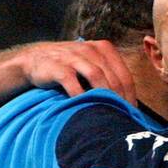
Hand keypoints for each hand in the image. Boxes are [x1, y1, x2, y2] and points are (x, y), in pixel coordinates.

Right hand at [13, 40, 136, 105]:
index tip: (131, 113)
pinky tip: (84, 108)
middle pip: (112, 77)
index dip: (130, 96)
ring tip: (108, 113)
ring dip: (104, 96)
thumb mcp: (91, 65)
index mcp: (103, 49)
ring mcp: (73, 56)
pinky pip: (71, 81)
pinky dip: (79, 95)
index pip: (124, 75)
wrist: (35, 60)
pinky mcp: (57, 66)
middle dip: (119, 100)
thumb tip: (128, 104)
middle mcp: (90, 50)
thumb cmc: (70, 67)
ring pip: (96, 76)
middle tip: (122, 118)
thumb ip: (108, 77)